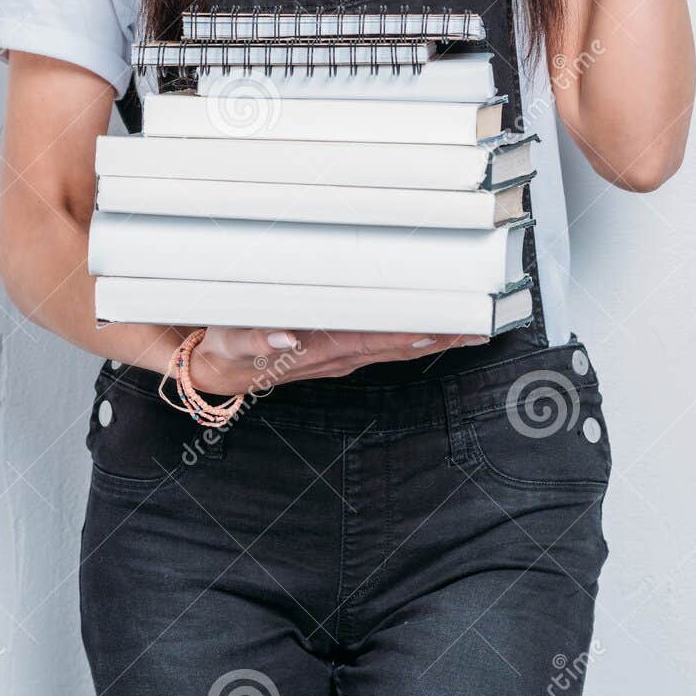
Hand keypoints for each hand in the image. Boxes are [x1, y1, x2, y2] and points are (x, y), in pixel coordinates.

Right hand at [188, 325, 485, 394]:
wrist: (220, 369)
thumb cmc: (227, 345)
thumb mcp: (230, 340)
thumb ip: (254, 339)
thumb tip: (285, 337)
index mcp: (315, 350)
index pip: (369, 340)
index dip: (404, 334)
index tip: (437, 326)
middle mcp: (337, 356)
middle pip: (395, 346)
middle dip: (435, 337)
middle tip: (476, 328)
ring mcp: (343, 357)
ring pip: (396, 348)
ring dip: (433, 340)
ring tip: (471, 331)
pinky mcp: (342, 353)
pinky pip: (386, 347)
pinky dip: (414, 339)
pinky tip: (436, 333)